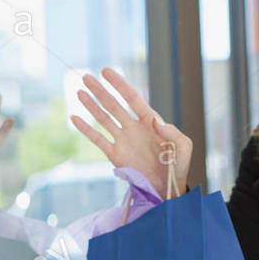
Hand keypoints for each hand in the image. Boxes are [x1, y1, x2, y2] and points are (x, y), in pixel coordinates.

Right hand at [70, 67, 191, 198]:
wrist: (167, 187)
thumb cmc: (178, 165)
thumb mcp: (183, 147)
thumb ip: (172, 132)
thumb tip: (155, 120)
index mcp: (150, 121)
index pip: (132, 98)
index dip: (119, 84)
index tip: (106, 71)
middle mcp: (133, 127)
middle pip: (113, 104)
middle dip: (100, 91)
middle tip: (85, 77)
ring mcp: (123, 140)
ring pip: (104, 118)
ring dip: (91, 105)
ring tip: (79, 92)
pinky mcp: (115, 155)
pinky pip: (98, 139)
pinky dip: (86, 129)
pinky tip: (75, 118)